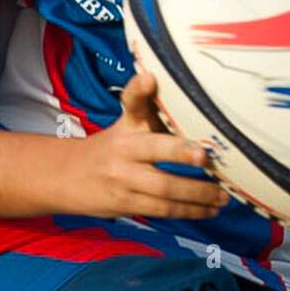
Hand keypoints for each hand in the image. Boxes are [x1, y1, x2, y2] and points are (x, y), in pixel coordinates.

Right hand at [57, 71, 230, 219]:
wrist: (67, 177)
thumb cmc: (112, 147)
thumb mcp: (126, 123)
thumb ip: (147, 106)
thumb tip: (168, 83)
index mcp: (126, 125)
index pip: (131, 102)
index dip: (139, 89)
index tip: (149, 79)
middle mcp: (124, 149)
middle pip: (154, 149)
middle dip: (181, 154)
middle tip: (206, 158)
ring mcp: (123, 179)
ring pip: (164, 189)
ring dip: (196, 195)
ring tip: (222, 197)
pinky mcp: (125, 204)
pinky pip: (161, 210)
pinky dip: (187, 211)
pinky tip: (208, 211)